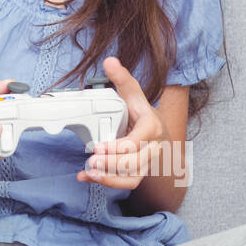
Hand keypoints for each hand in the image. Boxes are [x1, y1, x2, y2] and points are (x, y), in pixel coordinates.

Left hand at [77, 56, 168, 190]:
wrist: (157, 129)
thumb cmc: (141, 111)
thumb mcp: (133, 92)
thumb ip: (121, 77)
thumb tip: (110, 61)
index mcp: (152, 126)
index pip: (138, 141)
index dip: (119, 147)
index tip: (98, 147)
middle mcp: (153, 147)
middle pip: (135, 162)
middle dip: (112, 164)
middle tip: (92, 160)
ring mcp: (147, 162)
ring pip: (133, 177)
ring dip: (110, 179)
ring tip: (89, 172)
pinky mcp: (139, 172)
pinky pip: (127, 183)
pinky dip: (107, 183)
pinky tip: (87, 177)